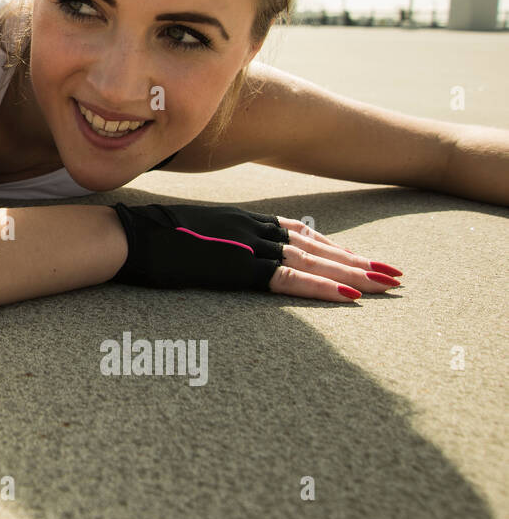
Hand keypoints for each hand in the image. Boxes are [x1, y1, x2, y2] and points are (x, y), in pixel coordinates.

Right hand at [110, 203, 402, 301]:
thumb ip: (207, 241)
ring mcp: (247, 247)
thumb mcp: (184, 235)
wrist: (126, 235)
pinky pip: (290, 280)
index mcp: (239, 222)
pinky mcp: (239, 268)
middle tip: (392, 272)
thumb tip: (206, 250)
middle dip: (356, 260)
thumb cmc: (144, 237)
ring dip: (353, 273)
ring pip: (313, 260)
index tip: (356, 256)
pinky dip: (322, 287)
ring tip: (386, 284)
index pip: (296, 232)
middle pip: (315, 245)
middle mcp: (251, 229)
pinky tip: (350, 296)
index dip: (330, 246)